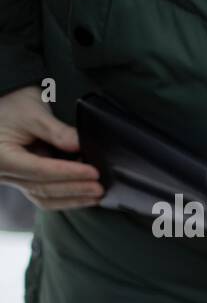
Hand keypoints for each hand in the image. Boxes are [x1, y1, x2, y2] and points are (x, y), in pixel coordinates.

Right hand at [0, 86, 101, 209]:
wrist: (0, 106)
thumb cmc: (10, 104)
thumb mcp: (32, 112)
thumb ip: (56, 131)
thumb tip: (80, 146)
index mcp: (1, 157)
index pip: (39, 170)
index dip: (69, 173)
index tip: (93, 173)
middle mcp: (2, 172)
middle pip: (42, 187)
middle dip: (74, 189)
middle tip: (100, 188)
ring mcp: (11, 178)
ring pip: (43, 197)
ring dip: (72, 198)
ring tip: (96, 195)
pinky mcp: (21, 179)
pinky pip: (42, 195)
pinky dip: (64, 196)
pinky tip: (83, 194)